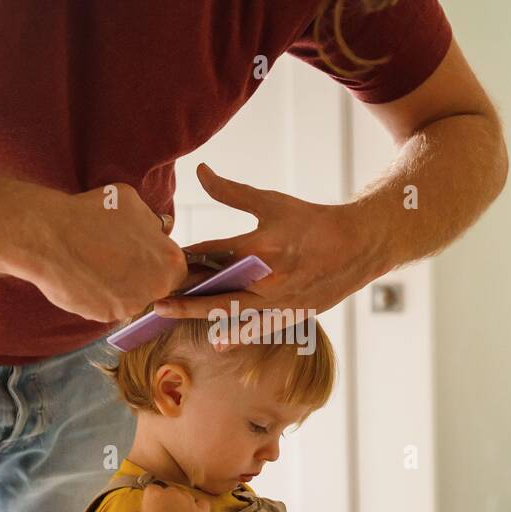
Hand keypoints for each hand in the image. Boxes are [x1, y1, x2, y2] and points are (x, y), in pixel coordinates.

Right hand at [24, 183, 188, 322]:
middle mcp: (156, 288)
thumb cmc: (92, 213)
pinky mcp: (104, 315)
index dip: (155, 258)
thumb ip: (152, 222)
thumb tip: (160, 229)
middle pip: (154, 284)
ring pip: (129, 296)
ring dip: (117, 284)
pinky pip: (106, 305)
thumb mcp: (133, 203)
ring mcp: (129, 305)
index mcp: (170, 261)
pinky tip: (82, 275)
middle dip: (138, 272)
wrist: (50, 235)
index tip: (138, 250)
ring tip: (94, 262)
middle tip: (114, 255)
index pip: (174, 267)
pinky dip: (96, 294)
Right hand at [123, 483, 210, 511]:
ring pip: (185, 497)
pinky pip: (202, 504)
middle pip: (169, 492)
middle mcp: (173, 494)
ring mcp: (189, 502)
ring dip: (181, 505)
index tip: (149, 511)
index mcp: (154, 493)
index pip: (151, 490)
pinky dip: (198, 509)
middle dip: (166, 502)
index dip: (149, 501)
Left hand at [149, 162, 380, 342]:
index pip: (211, 254)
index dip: (185, 259)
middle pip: (214, 291)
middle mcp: (267, 279)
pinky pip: (258, 328)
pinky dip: (237, 334)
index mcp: (260, 247)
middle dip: (183, 297)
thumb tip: (201, 171)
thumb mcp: (271, 202)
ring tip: (171, 315)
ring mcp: (279, 301)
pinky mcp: (292, 314)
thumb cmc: (311, 222)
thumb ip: (231, 192)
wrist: (357, 246)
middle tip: (153, 300)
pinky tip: (218, 340)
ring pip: (231, 313)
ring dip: (200, 314)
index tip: (164, 262)